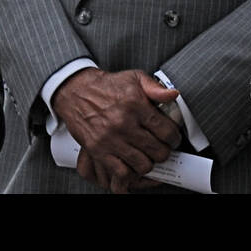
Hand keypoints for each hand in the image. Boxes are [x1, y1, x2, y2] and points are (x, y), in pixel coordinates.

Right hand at [53, 68, 181, 193]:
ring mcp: (110, 138)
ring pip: (143, 164)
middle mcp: (123, 122)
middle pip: (158, 151)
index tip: (171, 139)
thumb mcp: (134, 78)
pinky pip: (122, 172)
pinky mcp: (98, 149)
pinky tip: (130, 163)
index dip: (174, 138)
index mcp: (135, 104)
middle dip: (163, 152)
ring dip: (148, 162)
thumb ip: (155, 87)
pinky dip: (130, 172)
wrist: (75, 90)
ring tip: (146, 155)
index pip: (167, 131)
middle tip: (159, 148)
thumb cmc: (107, 86)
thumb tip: (173, 95)